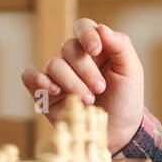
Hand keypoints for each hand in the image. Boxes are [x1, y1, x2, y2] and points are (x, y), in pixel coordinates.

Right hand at [20, 18, 144, 151]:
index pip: (83, 27)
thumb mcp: (132, 72)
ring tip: (88, 101)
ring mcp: (58, 76)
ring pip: (54, 64)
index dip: (86, 34)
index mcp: (95, 48)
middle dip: (85, 69)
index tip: (95, 50)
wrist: (117, 133)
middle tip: (100, 88)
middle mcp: (74, 59)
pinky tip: (55, 91)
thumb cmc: (125, 100)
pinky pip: (30, 76)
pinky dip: (38, 80)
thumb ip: (121, 46)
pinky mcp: (44, 93)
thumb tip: (101, 28)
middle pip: (68, 48)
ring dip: (72, 82)